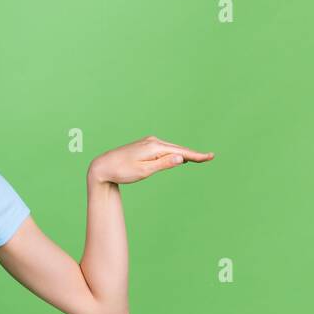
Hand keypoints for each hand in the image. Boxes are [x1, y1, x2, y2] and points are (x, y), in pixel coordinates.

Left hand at [90, 136, 213, 184]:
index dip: (196, 155)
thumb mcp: (143, 171)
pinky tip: (178, 156)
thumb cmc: (122, 171)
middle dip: (193, 154)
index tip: (210, 156)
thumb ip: (163, 165)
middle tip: (209, 158)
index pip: (180, 152)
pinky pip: (164, 149)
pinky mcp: (144, 146)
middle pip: (178, 149)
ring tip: (198, 158)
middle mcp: (153, 142)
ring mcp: (148, 143)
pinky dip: (173, 152)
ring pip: (171, 149)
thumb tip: (181, 158)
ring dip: (184, 153)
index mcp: (154, 147)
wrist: (103, 166)